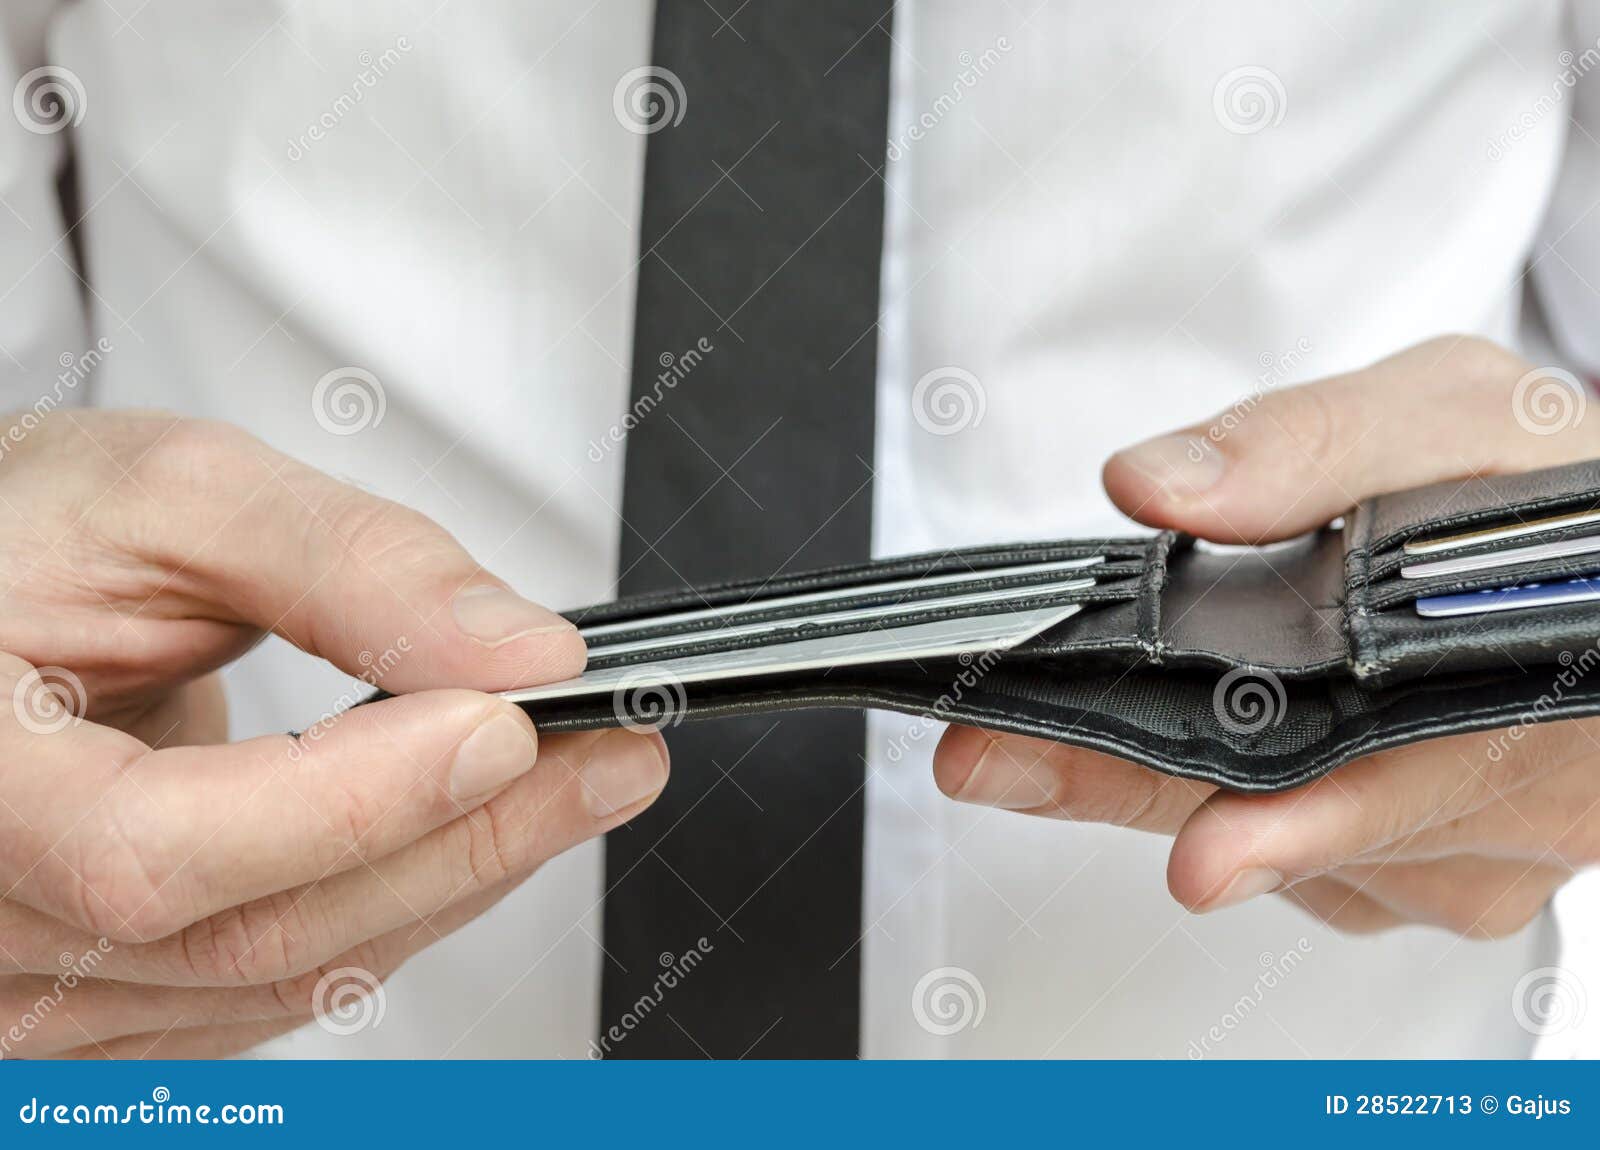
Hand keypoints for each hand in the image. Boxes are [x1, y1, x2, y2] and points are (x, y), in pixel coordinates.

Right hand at [0, 412, 666, 1058]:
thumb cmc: (18, 535)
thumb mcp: (167, 496)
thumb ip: (344, 565)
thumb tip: (515, 652)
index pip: (154, 852)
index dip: (352, 802)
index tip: (509, 724)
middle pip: (257, 935)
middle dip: (471, 839)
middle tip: (613, 750)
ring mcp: (35, 991)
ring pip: (292, 977)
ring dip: (463, 873)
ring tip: (582, 778)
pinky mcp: (107, 1003)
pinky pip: (280, 987)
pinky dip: (403, 900)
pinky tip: (477, 828)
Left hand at [935, 336, 1599, 935]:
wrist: (1594, 555)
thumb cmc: (1556, 491)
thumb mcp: (1463, 417)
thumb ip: (1316, 446)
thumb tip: (1157, 486)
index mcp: (1537, 689)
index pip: (1412, 780)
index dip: (1301, 825)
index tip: (1202, 851)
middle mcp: (1518, 805)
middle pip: (1304, 831)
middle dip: (1135, 793)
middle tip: (991, 763)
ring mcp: (1469, 856)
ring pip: (1284, 854)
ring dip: (1148, 793)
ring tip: (1022, 746)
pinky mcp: (1422, 874)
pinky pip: (1297, 859)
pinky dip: (1210, 797)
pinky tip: (1158, 743)